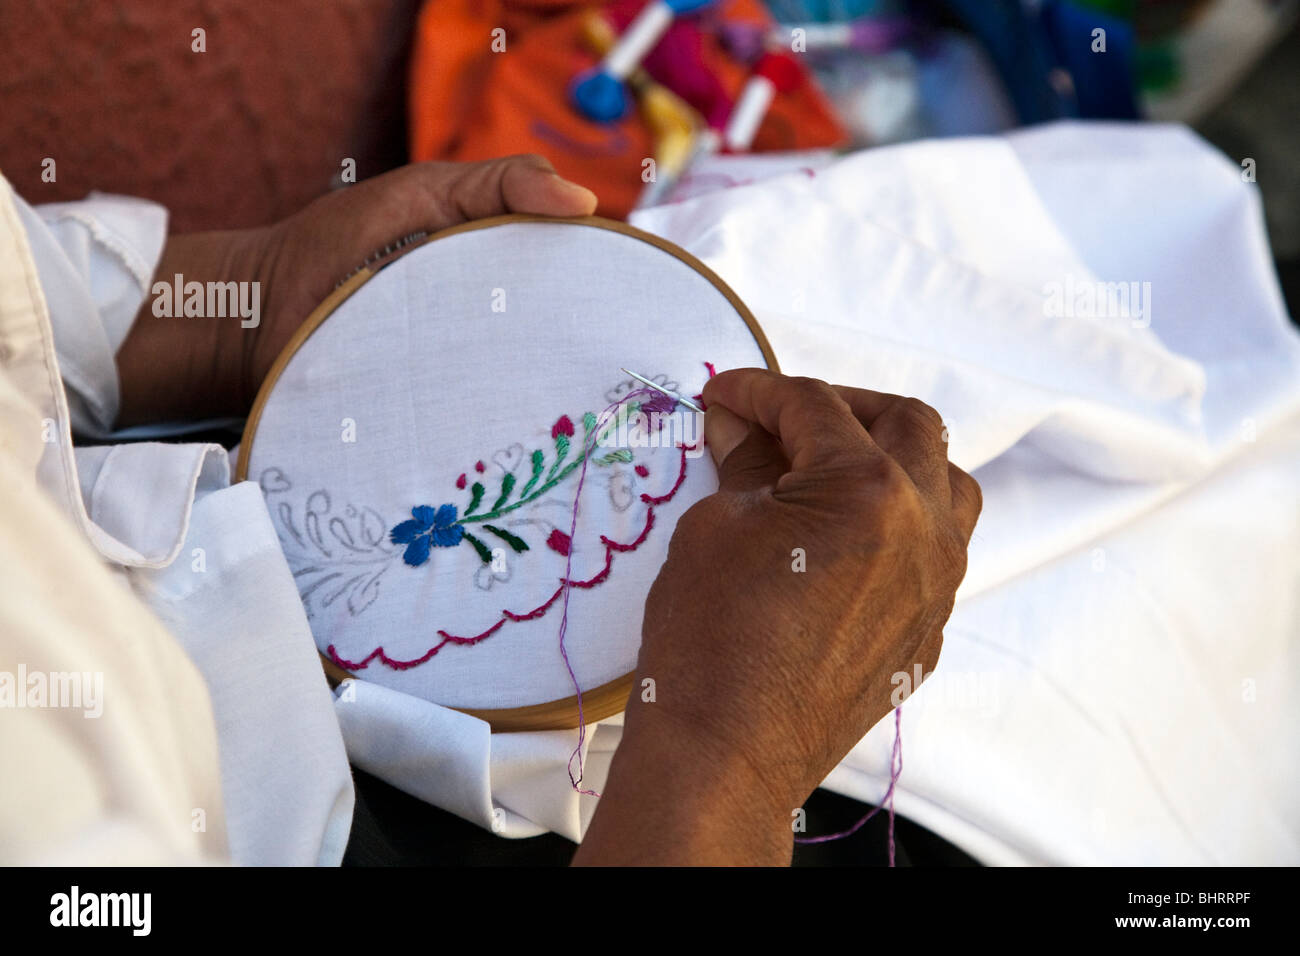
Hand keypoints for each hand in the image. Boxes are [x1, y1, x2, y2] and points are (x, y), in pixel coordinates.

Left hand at [116, 155, 597, 424]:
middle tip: (625, 374)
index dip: (614, 294)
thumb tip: (584, 201)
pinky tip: (526, 445)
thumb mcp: (428, 192)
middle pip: (563, 352)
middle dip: (593, 361)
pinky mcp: (438, 426)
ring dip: (552, 407)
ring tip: (590, 417)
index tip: (641, 305)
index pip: (579, 288)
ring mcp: (469, 383)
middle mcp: (498, 336)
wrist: (260, 307)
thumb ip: (501, 184)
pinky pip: (478, 436)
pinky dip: (500, 442)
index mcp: (505, 278)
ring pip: (530, 400)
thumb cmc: (342, 242)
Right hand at [575, 370, 980, 864]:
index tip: (726, 396)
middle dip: (842, 406)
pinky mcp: (927, 631)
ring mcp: (936, 586)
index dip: (761, 391)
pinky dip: (896, 524)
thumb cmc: (711, 641)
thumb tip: (745, 430)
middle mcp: (924, 530)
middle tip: (784, 419)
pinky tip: (844, 536)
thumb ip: (745, 465)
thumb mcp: (715, 527)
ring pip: (946, 486)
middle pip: (906, 425)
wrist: (726, 752)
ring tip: (834, 468)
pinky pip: (934, 552)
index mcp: (870, 490)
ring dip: (895, 459)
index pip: (816, 408)